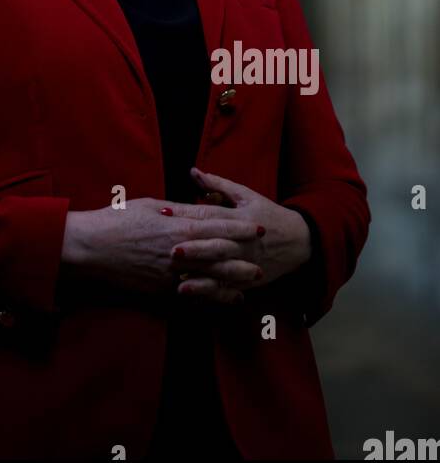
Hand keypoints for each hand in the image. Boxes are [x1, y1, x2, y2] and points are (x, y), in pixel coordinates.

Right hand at [61, 194, 264, 302]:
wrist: (90, 248)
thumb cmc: (116, 220)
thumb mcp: (148, 205)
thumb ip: (176, 209)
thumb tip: (197, 209)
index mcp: (175, 226)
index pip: (215, 225)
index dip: (238, 226)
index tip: (257, 226)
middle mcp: (178, 251)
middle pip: (218, 253)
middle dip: (242, 254)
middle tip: (262, 257)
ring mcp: (170, 273)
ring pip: (209, 276)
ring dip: (232, 278)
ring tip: (251, 280)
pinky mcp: (160, 288)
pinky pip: (193, 293)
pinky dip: (212, 295)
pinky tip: (225, 297)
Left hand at [169, 167, 311, 301]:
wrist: (300, 241)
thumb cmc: (268, 214)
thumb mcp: (246, 195)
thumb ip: (218, 185)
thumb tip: (193, 171)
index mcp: (239, 218)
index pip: (210, 216)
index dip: (187, 214)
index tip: (163, 212)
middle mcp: (242, 242)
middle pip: (215, 244)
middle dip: (193, 246)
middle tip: (169, 246)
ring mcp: (245, 263)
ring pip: (220, 269)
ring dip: (198, 272)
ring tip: (176, 273)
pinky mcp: (247, 280)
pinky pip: (225, 288)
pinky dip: (207, 290)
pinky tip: (188, 291)